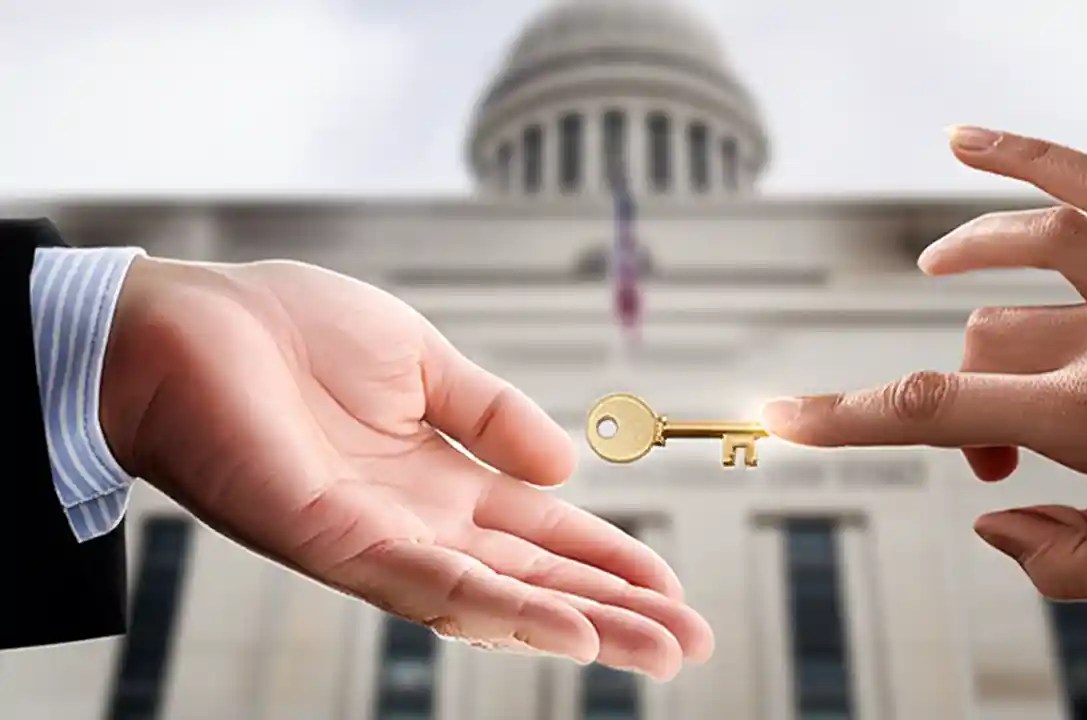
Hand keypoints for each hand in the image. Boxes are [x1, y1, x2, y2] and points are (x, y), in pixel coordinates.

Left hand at [100, 257, 712, 679]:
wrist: (189, 323)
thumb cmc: (287, 332)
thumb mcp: (422, 361)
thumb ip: (493, 413)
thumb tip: (568, 465)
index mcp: (442, 475)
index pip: (544, 529)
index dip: (609, 559)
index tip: (671, 586)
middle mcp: (419, 520)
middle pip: (535, 577)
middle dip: (616, 611)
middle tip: (689, 645)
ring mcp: (378, 539)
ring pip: (496, 597)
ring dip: (578, 627)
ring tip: (652, 652)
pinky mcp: (332, 542)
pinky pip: (429, 584)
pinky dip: (501, 611)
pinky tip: (565, 630)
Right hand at [763, 85, 1086, 603]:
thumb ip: (1064, 562)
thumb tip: (998, 523)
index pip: (943, 405)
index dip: (851, 416)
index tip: (787, 415)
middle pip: (991, 323)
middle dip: (966, 389)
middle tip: (998, 449)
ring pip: (1064, 213)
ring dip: (991, 218)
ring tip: (940, 246)